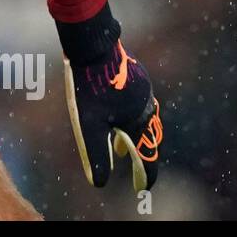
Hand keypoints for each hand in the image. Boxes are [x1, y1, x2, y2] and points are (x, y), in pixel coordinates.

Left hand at [63, 38, 162, 191]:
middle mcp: (145, 106)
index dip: (146, 174)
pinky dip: (129, 116)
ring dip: (133, 135)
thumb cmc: (90, 87)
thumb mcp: (88, 125)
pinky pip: (136, 102)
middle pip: (147, 137)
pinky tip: (116, 113)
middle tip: (135, 169)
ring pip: (142, 118)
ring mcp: (143, 90)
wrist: (93, 48)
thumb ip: (96, 154)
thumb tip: (99, 183)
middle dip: (140, 155)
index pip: (148, 155)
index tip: (144, 189)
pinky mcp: (135, 76)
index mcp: (138, 121)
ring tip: (121, 146)